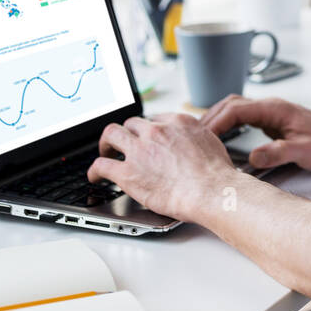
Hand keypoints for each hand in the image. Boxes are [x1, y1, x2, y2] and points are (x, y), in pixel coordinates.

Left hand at [90, 113, 238, 222]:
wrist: (211, 190)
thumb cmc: (215, 174)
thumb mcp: (210, 142)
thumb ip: (194, 139)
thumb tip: (192, 145)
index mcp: (177, 123)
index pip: (153, 119)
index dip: (147, 129)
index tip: (145, 137)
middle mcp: (155, 131)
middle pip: (131, 124)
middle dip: (126, 133)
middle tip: (123, 143)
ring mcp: (139, 150)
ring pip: (111, 135)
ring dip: (106, 144)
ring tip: (105, 152)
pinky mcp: (127, 172)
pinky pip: (101, 165)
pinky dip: (95, 170)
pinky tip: (95, 176)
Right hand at [197, 95, 310, 172]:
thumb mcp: (304, 151)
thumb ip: (278, 153)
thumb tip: (252, 158)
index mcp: (274, 109)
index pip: (235, 109)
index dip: (215, 123)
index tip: (200, 138)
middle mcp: (270, 106)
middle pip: (229, 105)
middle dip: (209, 120)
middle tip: (192, 139)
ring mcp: (270, 112)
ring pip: (234, 109)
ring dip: (217, 120)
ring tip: (200, 139)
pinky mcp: (272, 120)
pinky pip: (242, 117)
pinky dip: (227, 125)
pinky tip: (220, 138)